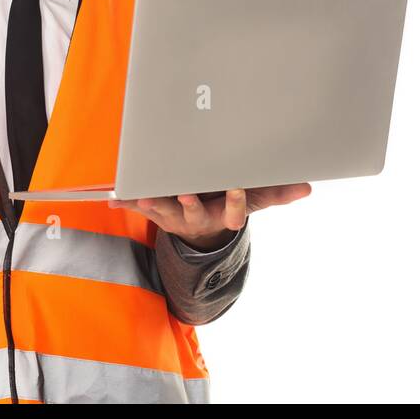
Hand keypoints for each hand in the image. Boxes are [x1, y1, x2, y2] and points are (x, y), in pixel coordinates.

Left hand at [108, 184, 311, 251]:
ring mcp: (176, 218)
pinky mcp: (157, 212)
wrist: (201, 230)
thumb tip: (307, 187)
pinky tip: (112, 198)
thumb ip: (277, 193)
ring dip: (154, 204)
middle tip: (185, 193)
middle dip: (190, 203)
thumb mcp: (254, 200)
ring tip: (143, 196)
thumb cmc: (228, 204)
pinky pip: (140, 207)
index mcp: (224, 215)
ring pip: (165, 212)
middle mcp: (200, 218)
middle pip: (196, 212)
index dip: (235, 202)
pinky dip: (126, 202)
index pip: (234, 213)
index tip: (237, 188)